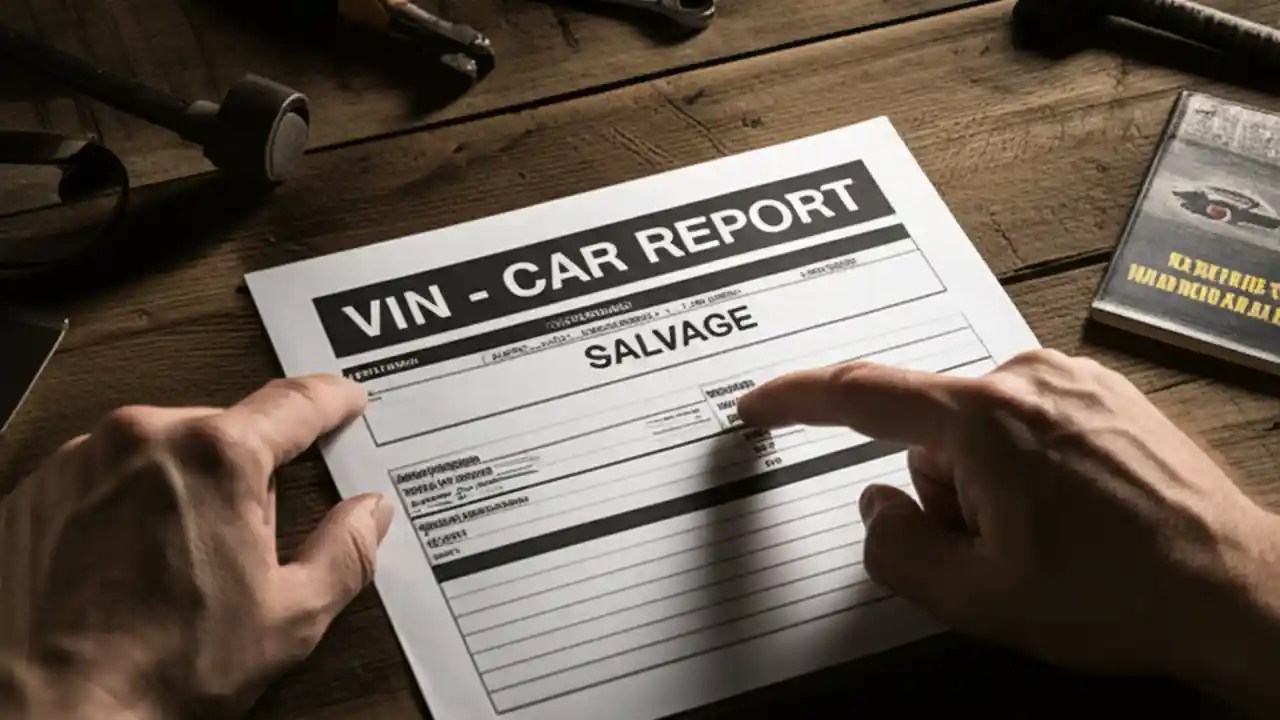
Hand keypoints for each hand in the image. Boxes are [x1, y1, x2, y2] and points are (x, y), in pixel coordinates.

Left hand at [0, 375, 389, 719]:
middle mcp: (146, 437)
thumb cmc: (165, 668)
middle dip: (247, 471)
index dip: (332, 400)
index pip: (296, 403)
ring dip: (183, 483)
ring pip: (163, 449)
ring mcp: (84, 458)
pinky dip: (128, 501)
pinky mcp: (39, 487)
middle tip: (246, 540)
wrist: (51, 711)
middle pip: (226, 429)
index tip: (347, 400)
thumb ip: (345, 551)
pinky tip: (131, 560)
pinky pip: (106, 473)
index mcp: (219, 456)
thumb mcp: (290, 616)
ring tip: (179, 561)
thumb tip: (369, 513)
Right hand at [738, 350, 1279, 713]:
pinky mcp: (1101, 392)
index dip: (795, 399)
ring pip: (977, 429)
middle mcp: (1024, 379)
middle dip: (939, 492)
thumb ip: (894, 550)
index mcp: (982, 419)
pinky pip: (1024, 420)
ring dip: (984, 482)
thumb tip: (877, 507)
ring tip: (1047, 536)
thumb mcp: (976, 598)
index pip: (859, 395)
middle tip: (993, 551)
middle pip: (927, 430)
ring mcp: (1069, 380)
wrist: (1234, 588)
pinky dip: (1023, 465)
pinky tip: (1071, 513)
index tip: (758, 403)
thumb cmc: (1117, 594)